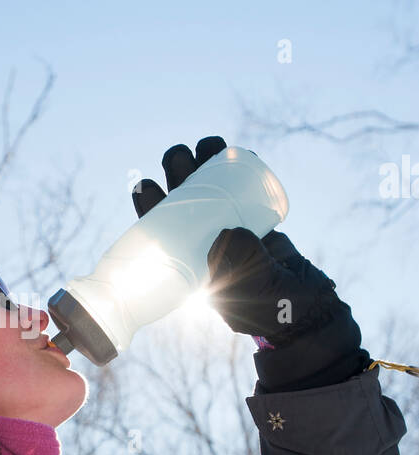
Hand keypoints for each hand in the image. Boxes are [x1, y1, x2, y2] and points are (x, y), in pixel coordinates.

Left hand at [132, 137, 341, 344]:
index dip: (147, 203)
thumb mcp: (252, 291)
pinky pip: (241, 185)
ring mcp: (228, 224)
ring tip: (207, 144)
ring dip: (203, 160)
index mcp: (186, 260)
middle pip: (180, 195)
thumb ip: (241, 266)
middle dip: (175, 170)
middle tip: (180, 157)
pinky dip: (238, 165)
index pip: (158, 226)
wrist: (308, 307)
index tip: (145, 184)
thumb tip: (228, 233)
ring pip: (208, 184)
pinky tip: (235, 151)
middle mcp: (202, 239)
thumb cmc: (272, 309)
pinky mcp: (253, 216)